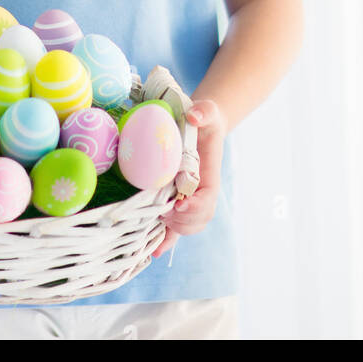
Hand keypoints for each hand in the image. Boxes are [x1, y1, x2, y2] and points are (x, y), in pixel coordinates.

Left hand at [153, 98, 225, 258]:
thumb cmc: (203, 120)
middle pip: (197, 219)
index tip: (180, 204)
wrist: (197, 126)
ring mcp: (187, 200)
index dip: (195, 207)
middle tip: (164, 213)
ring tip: (157, 223)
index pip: (208, 199)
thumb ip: (204, 111)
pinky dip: (165, 240)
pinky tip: (153, 250)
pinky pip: (172, 226)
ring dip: (172, 230)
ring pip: (185, 227)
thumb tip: (194, 116)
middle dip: (181, 221)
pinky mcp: (174, 201)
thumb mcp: (207, 111)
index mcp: (209, 176)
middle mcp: (199, 192)